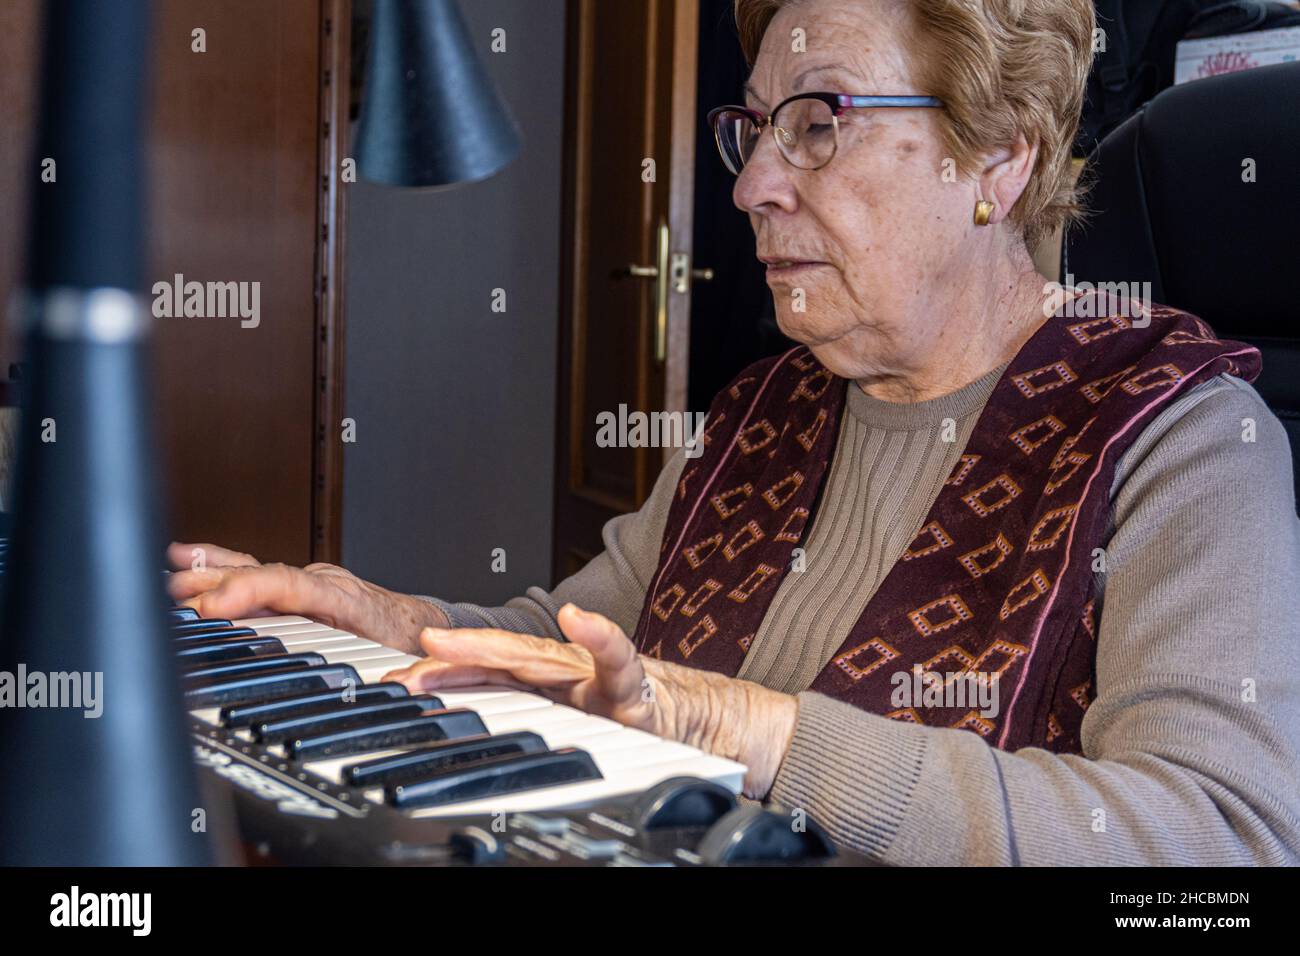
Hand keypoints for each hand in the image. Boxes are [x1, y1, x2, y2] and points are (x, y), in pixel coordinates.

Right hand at [164, 541, 445, 653]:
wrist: (420, 622)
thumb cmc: (408, 641)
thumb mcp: (404, 661)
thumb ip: (391, 676)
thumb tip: (384, 688)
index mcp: (346, 600)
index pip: (291, 585)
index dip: (250, 593)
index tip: (215, 607)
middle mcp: (323, 584)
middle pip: (263, 576)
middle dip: (217, 586)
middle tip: (174, 600)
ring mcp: (309, 581)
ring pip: (254, 572)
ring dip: (210, 575)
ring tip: (169, 578)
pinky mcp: (299, 587)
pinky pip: (256, 573)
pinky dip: (222, 567)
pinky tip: (190, 558)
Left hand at [383, 603, 798, 798]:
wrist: (696, 723)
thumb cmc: (628, 720)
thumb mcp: (568, 725)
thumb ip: (521, 725)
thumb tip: (461, 742)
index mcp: (543, 683)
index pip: (483, 670)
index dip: (439, 669)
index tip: (392, 679)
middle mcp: (562, 672)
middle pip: (498, 659)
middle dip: (448, 657)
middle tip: (405, 662)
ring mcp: (593, 677)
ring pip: (538, 656)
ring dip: (489, 648)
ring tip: (449, 639)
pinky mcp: (633, 688)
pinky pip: (617, 658)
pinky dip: (598, 636)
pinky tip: (579, 619)